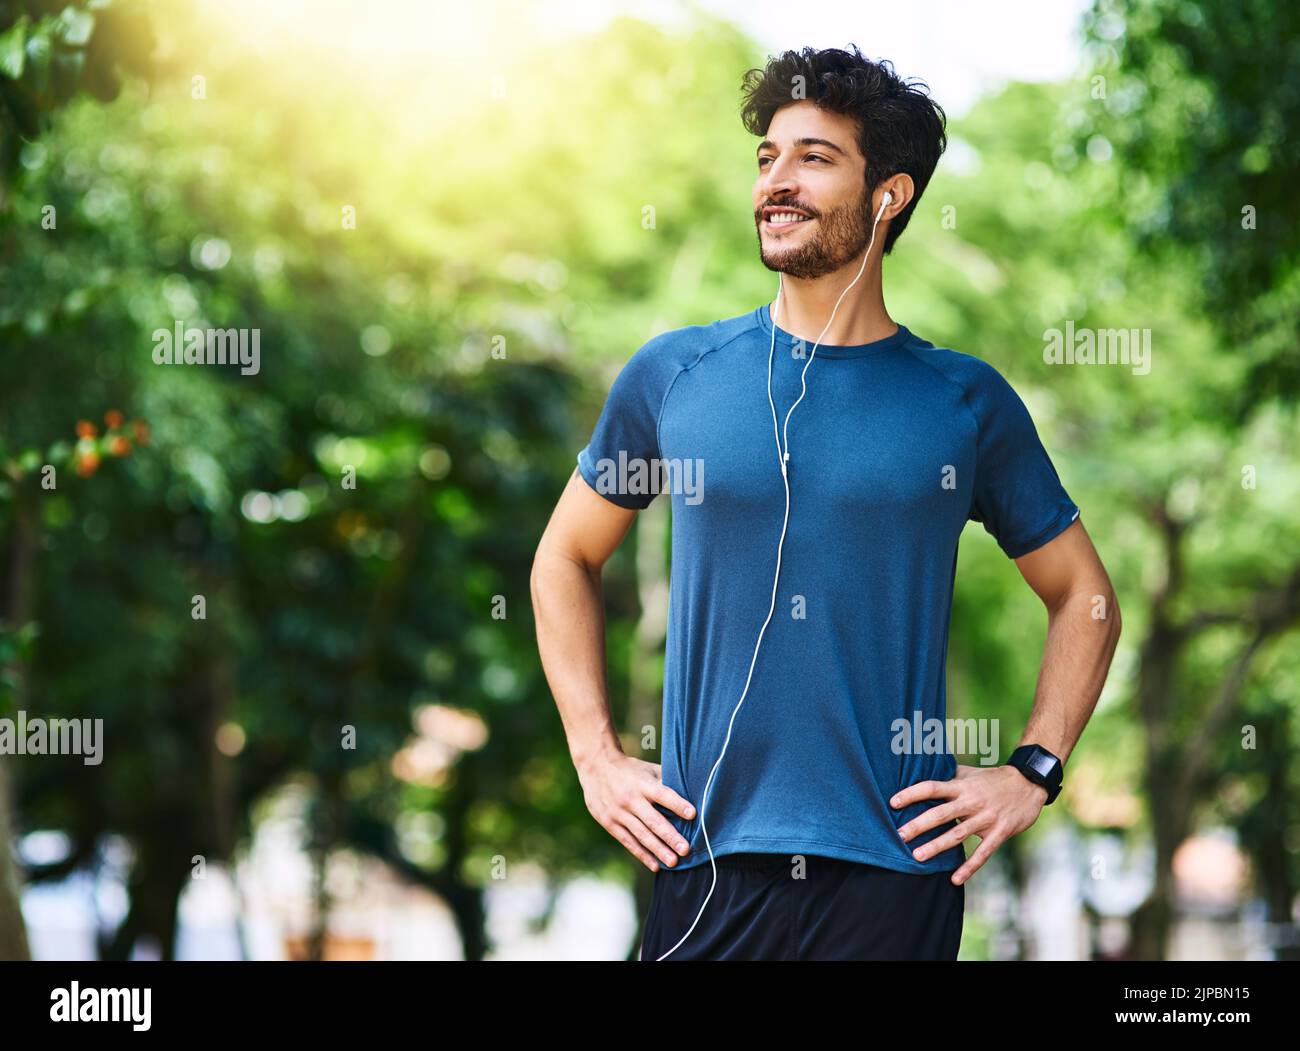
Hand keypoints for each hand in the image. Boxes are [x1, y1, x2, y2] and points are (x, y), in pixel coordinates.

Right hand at [577, 751, 694, 871]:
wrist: (595, 766)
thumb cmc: (630, 769)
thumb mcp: (647, 769)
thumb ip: (666, 781)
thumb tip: (690, 795)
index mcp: (643, 783)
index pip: (663, 794)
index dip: (677, 804)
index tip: (692, 814)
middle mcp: (630, 799)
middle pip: (653, 820)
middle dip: (670, 836)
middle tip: (685, 849)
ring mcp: (618, 813)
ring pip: (641, 835)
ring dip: (658, 850)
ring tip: (673, 862)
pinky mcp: (609, 823)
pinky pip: (628, 841)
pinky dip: (642, 854)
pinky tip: (655, 865)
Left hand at [891, 763, 1048, 884]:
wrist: (1029, 783)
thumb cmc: (992, 779)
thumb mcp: (969, 773)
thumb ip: (948, 775)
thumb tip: (922, 769)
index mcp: (961, 786)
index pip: (931, 787)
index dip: (911, 794)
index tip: (893, 802)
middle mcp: (971, 801)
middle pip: (940, 813)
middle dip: (919, 825)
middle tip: (900, 835)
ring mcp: (986, 818)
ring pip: (957, 835)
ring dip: (937, 846)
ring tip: (917, 857)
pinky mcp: (1000, 832)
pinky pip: (982, 853)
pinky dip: (969, 867)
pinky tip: (954, 879)